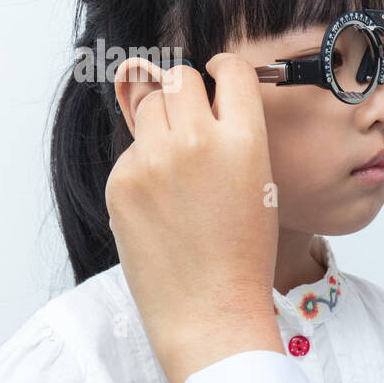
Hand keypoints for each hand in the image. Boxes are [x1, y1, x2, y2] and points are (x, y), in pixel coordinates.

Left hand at [104, 53, 282, 382]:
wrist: (211, 311)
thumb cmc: (245, 255)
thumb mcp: (262, 185)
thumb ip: (236, 138)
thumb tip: (204, 101)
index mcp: (244, 141)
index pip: (230, 71)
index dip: (225, 71)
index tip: (220, 79)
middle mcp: (197, 141)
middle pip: (180, 79)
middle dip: (188, 93)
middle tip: (195, 121)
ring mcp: (153, 160)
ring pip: (150, 107)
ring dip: (163, 121)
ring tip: (177, 162)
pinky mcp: (121, 182)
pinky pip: (132, 151)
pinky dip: (145, 165)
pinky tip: (162, 203)